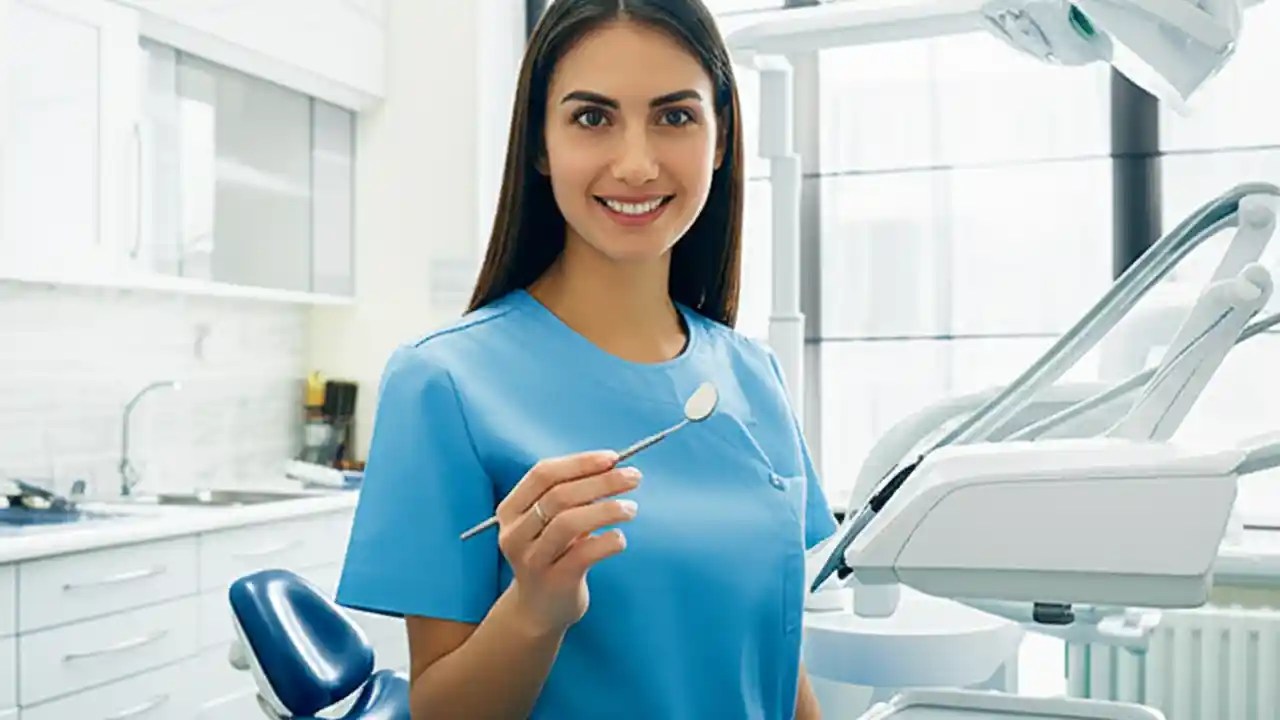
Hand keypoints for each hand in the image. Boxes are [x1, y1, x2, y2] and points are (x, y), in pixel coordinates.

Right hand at [495, 451, 640, 635]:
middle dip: (601, 482)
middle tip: (634, 477)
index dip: (580, 462)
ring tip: (631, 509)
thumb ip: (571, 495)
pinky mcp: (553, 582)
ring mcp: (531, 560)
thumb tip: (611, 466)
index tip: (613, 457)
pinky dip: (607, 541)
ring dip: (606, 510)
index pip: (543, 474)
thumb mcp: (551, 522)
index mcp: (511, 510)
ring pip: (568, 523)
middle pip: (559, 496)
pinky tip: (620, 538)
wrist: (538, 610)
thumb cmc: (552, 554)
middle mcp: (515, 533)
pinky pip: (583, 555)